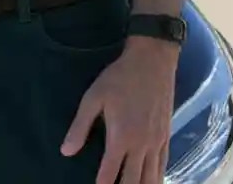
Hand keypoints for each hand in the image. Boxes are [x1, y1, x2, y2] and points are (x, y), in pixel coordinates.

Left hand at [61, 37, 177, 183]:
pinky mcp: (166, 135)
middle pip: (133, 180)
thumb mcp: (93, 98)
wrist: (152, 61)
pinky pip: (163, 164)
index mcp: (121, 137)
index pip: (110, 173)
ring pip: (152, 177)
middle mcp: (141, 144)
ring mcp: (156, 141)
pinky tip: (152, 182)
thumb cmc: (119, 78)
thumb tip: (66, 152)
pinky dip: (157, 177)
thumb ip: (80, 127)